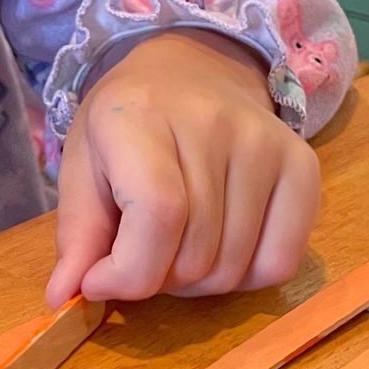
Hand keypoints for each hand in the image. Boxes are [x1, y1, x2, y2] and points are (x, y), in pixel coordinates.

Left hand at [45, 28, 319, 307]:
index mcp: (141, 116)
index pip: (158, 215)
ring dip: (198, 282)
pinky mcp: (302, 166)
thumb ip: (77, 234)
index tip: (100, 281)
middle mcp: (213, 123)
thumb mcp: (83, 167)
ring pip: (234, 268)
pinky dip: (246, 279)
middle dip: (157, 279)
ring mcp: (266, 143)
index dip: (127, 272)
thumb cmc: (127, 126)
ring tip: (178, 247)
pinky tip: (222, 248)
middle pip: (195, 253)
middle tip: (143, 254)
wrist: (192, 71)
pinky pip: (280, 262)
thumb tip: (65, 297)